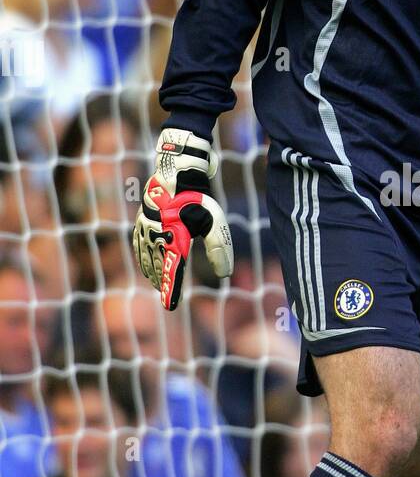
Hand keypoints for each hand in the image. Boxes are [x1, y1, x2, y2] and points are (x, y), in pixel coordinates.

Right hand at [132, 128, 233, 310]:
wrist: (176, 171)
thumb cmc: (197, 197)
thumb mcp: (214, 222)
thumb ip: (219, 249)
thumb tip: (225, 275)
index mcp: (174, 239)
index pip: (172, 272)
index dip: (171, 290)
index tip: (170, 306)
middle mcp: (157, 236)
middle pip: (157, 266)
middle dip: (161, 281)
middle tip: (167, 294)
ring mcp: (145, 228)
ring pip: (145, 256)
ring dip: (150, 270)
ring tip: (156, 281)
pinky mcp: (141, 220)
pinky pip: (138, 243)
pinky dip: (141, 255)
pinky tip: (144, 261)